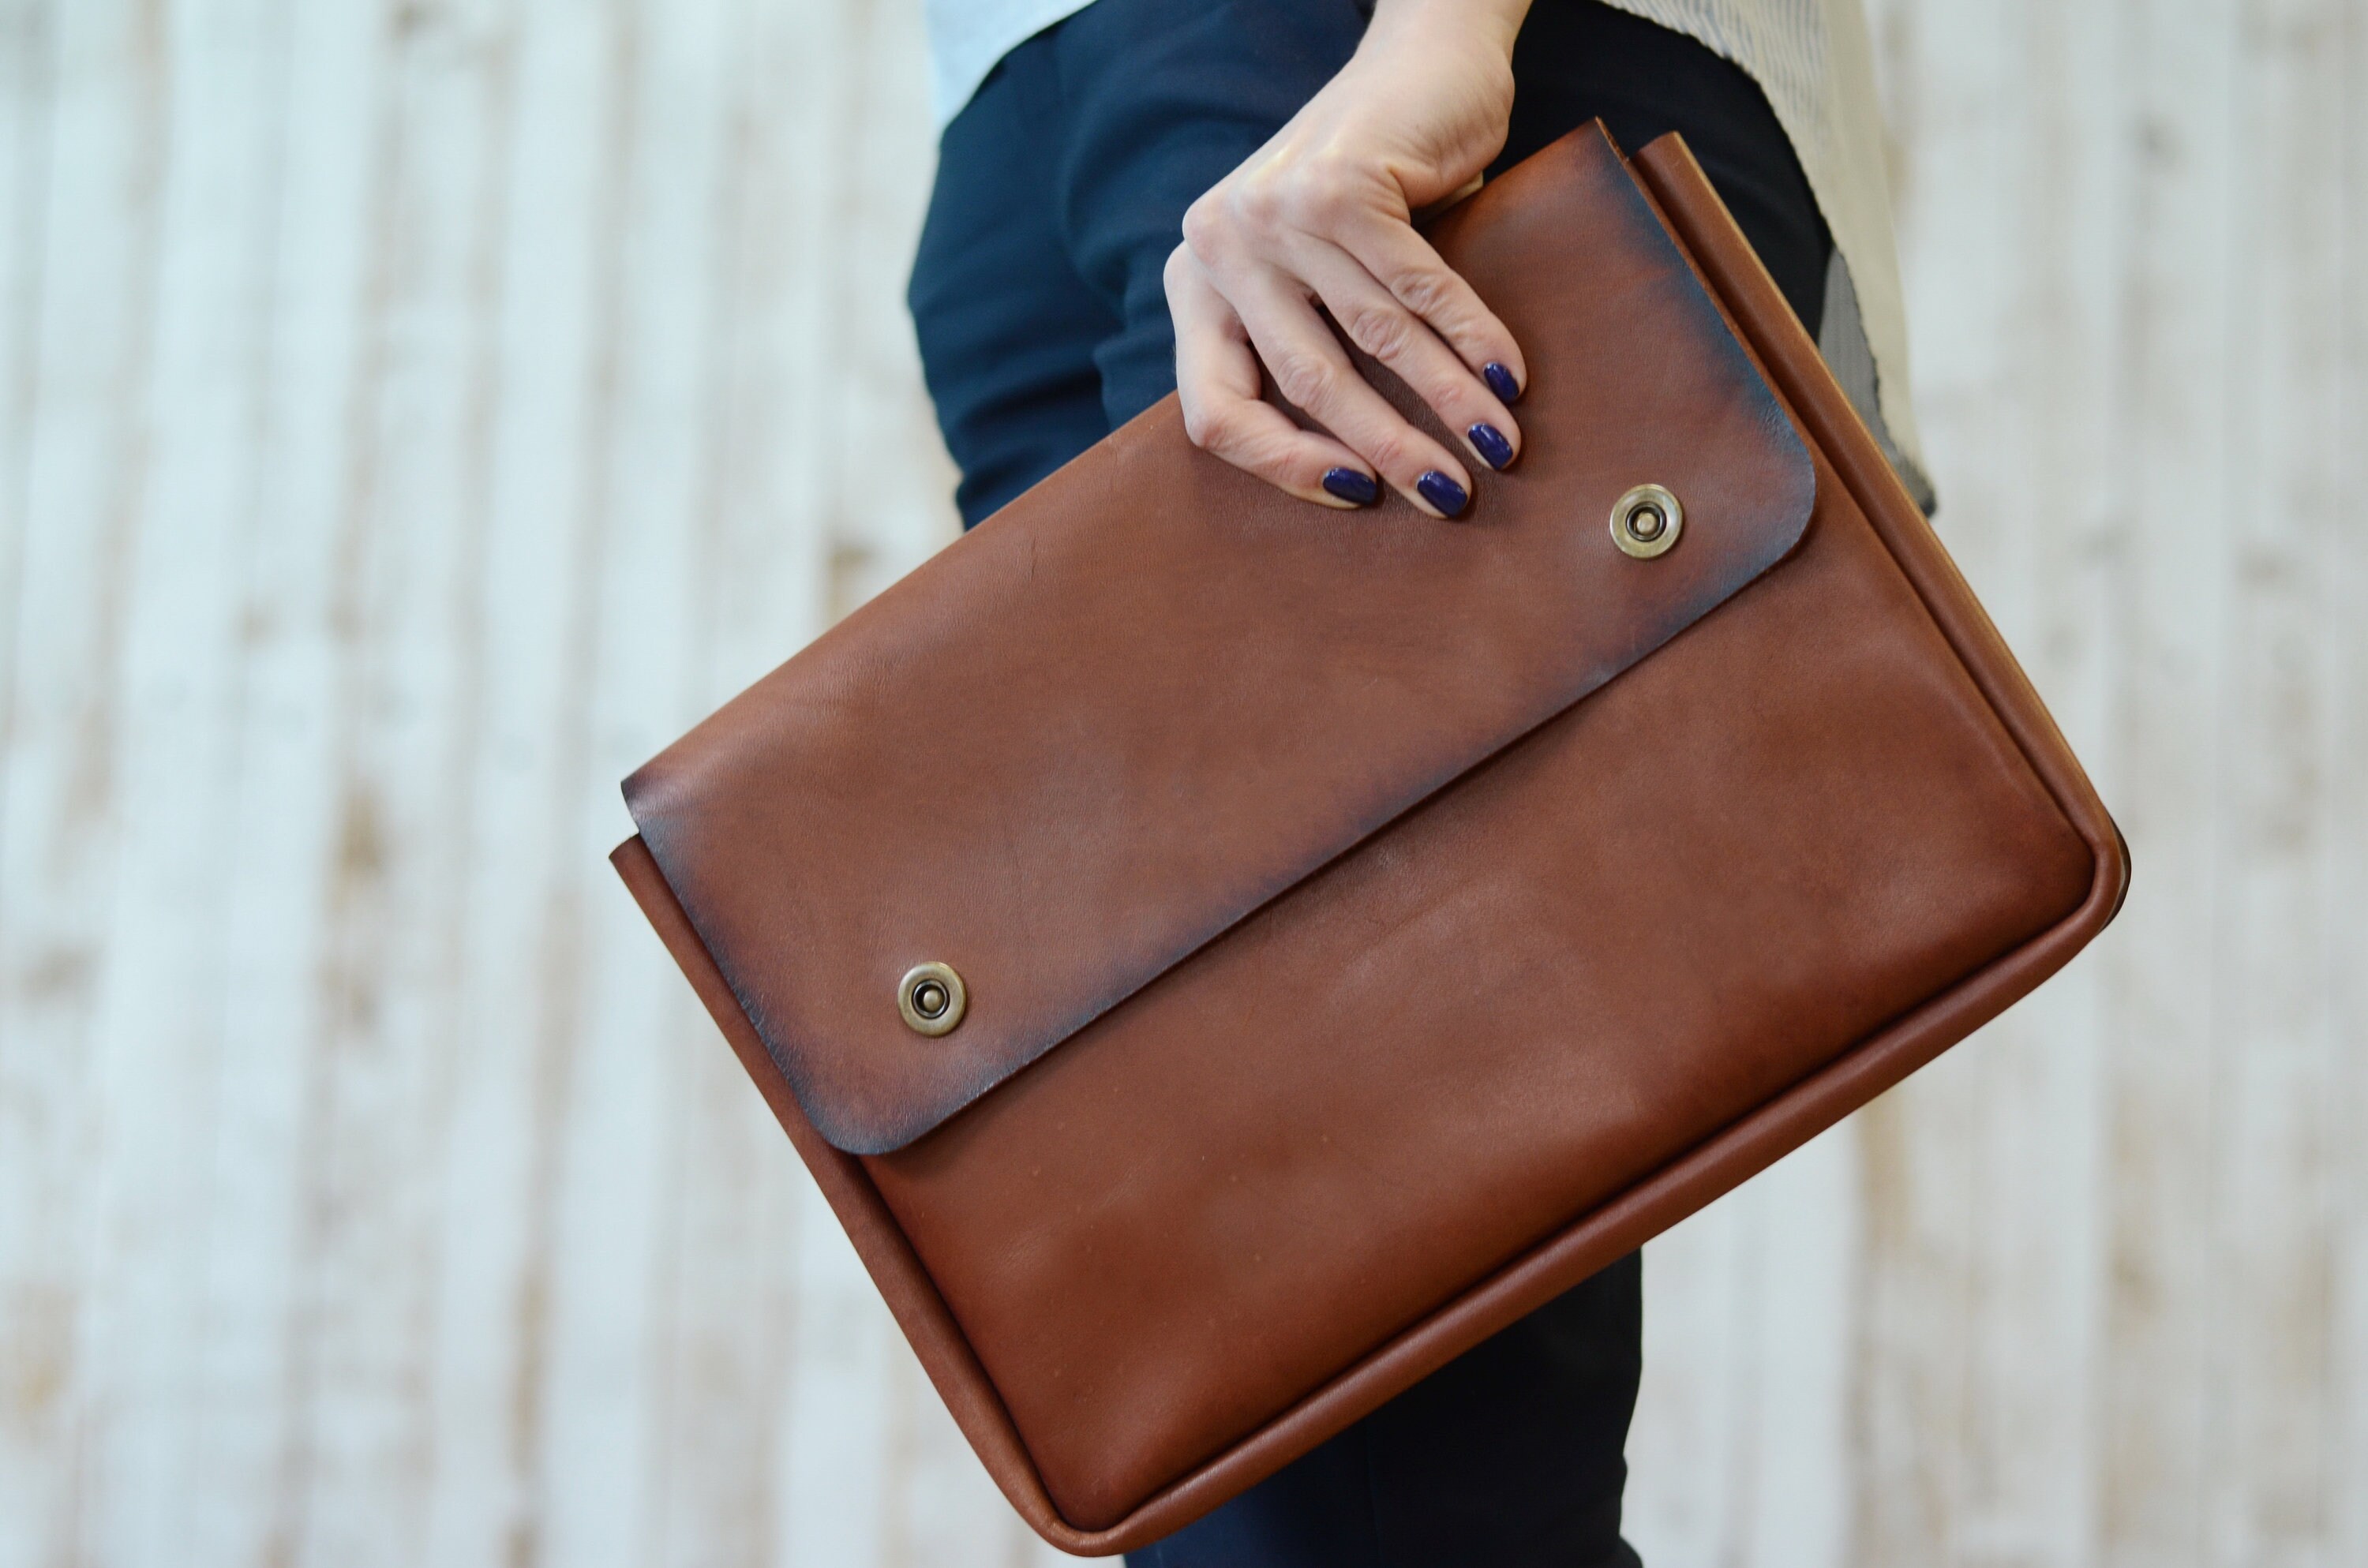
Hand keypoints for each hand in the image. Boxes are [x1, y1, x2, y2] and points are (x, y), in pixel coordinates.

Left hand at [1166, 0, 1533, 515]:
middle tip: (1447, 499)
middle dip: (1387, 452)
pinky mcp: (1342, 184)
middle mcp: (1219, 247)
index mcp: (1196, 285)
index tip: (1354, 494)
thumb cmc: (1369, 192)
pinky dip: (1472, 339)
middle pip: (1303, 387)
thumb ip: (1303, 347)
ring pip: (1372, 341)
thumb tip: (1355, 481)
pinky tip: (1506, 381)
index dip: (1281, 470)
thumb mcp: (1310, 274)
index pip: (1216, 412)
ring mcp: (1276, 211)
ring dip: (1446, 405)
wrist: (1418, 62)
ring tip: (1496, 449)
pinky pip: (1418, 289)